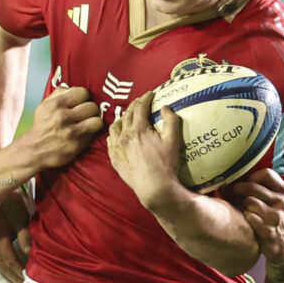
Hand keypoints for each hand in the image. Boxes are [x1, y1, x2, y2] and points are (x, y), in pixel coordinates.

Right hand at [0, 198, 31, 282]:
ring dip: (5, 271)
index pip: (10, 260)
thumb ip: (24, 234)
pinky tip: (4, 265)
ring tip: (14, 280)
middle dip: (12, 275)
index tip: (27, 281)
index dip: (19, 271)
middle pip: (1, 264)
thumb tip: (30, 254)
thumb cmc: (8, 198)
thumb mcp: (19, 214)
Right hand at [15, 86, 103, 169]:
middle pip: (92, 106)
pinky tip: (85, 133)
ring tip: (89, 123)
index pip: (83, 92)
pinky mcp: (77, 144)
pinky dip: (92, 133)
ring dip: (94, 122)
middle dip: (90, 110)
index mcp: (55, 104)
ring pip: (97, 120)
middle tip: (85, 115)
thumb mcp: (45, 106)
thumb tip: (73, 87)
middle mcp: (63, 117)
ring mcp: (71, 132)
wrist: (35, 151)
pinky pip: (94, 134)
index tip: (80, 103)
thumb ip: (59, 94)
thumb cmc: (42, 126)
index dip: (83, 97)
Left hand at [107, 91, 186, 208]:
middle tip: (141, 102)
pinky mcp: (115, 160)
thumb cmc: (166, 165)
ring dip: (121, 118)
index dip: (146, 98)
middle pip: (126, 114)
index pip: (140, 107)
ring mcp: (118, 148)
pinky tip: (118, 134)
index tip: (151, 93)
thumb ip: (171, 121)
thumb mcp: (173, 141)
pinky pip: (110, 142)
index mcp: (139, 129)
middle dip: (134, 105)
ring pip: (115, 127)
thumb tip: (165, 107)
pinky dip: (114, 133)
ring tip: (127, 116)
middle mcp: (125, 136)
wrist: (155, 188)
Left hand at [225, 168, 283, 263]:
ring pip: (250, 201)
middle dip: (239, 188)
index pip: (267, 173)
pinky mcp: (268, 230)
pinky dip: (244, 216)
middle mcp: (282, 202)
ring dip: (240, 202)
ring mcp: (275, 217)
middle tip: (232, 191)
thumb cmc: (283, 221)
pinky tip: (242, 217)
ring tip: (235, 204)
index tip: (246, 181)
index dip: (253, 176)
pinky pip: (250, 217)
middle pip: (254, 187)